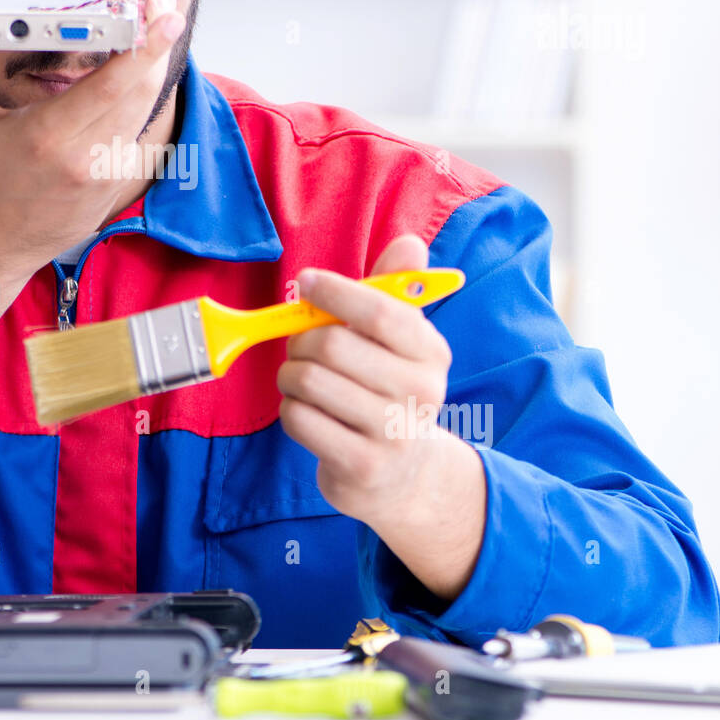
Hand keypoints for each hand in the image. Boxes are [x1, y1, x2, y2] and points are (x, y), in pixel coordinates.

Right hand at [0, 0, 184, 281]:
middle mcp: (82, 157)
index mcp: (45, 136)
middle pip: (139, 90)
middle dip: (156, 43)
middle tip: (162, 3)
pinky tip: (139, 69)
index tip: (162, 16)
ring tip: (153, 26)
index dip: (143, 49)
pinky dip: (139, 97)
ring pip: (145, 108)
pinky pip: (138, 129)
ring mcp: (104, 174)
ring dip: (152, 65)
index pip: (109, 87)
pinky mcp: (116, 182)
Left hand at [276, 233, 486, 601]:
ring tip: (301, 381)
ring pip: (307, 380)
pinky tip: (309, 414)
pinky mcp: (361, 466)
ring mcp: (392, 433)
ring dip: (289, 376)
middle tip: (300, 345)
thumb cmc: (388, 389)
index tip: (305, 283)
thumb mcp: (401, 341)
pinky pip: (298, 419)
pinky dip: (290, 410)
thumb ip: (396, 291)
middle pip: (331, 344)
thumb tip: (410, 243)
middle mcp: (419, 392)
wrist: (403, 476)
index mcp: (430, 352)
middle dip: (300, 338)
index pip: (379, 310)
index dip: (333, 290)